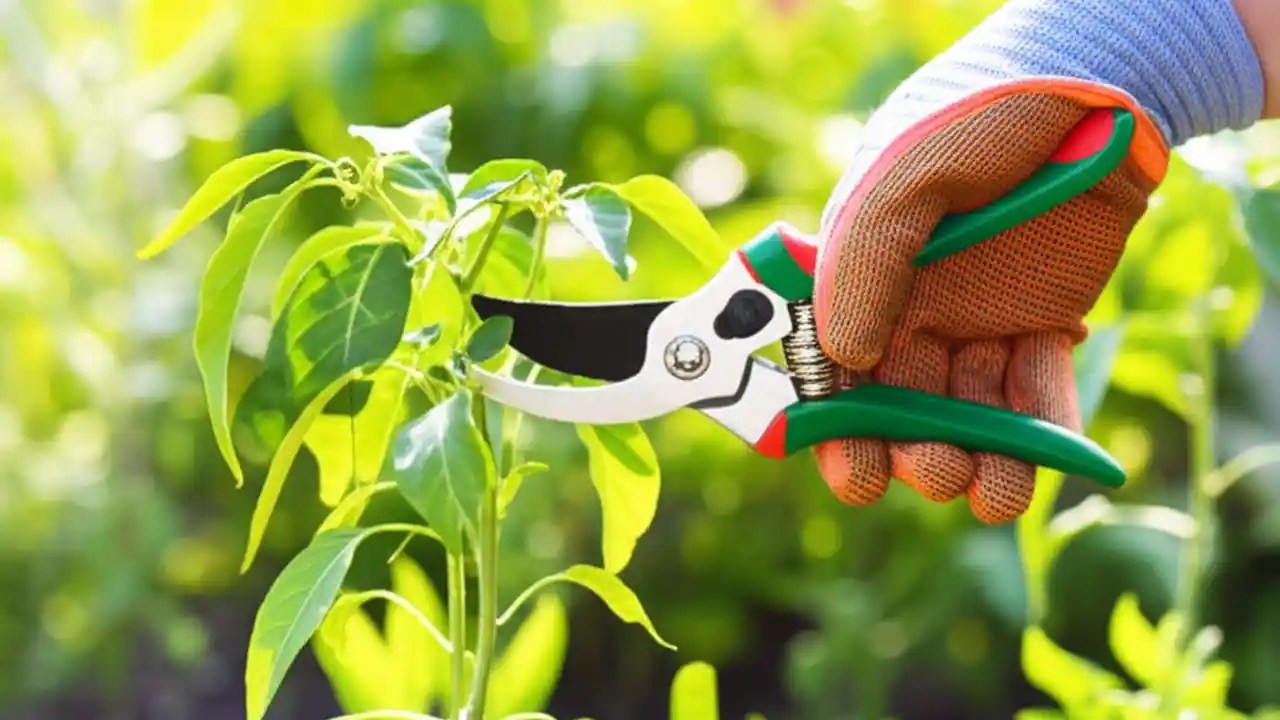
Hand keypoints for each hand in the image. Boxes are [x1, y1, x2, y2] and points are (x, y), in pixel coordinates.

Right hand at [812, 80, 1167, 522]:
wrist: (1086, 94)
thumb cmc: (973, 122)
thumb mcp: (903, 181)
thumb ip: (865, 265)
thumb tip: (842, 359)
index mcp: (861, 283)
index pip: (832, 373)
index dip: (835, 429)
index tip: (852, 472)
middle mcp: (912, 311)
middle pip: (899, 408)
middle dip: (909, 453)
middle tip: (930, 469)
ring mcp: (978, 322)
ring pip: (967, 415)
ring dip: (975, 459)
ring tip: (989, 485)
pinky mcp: (1045, 325)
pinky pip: (1038, 394)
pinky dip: (1041, 432)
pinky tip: (1041, 457)